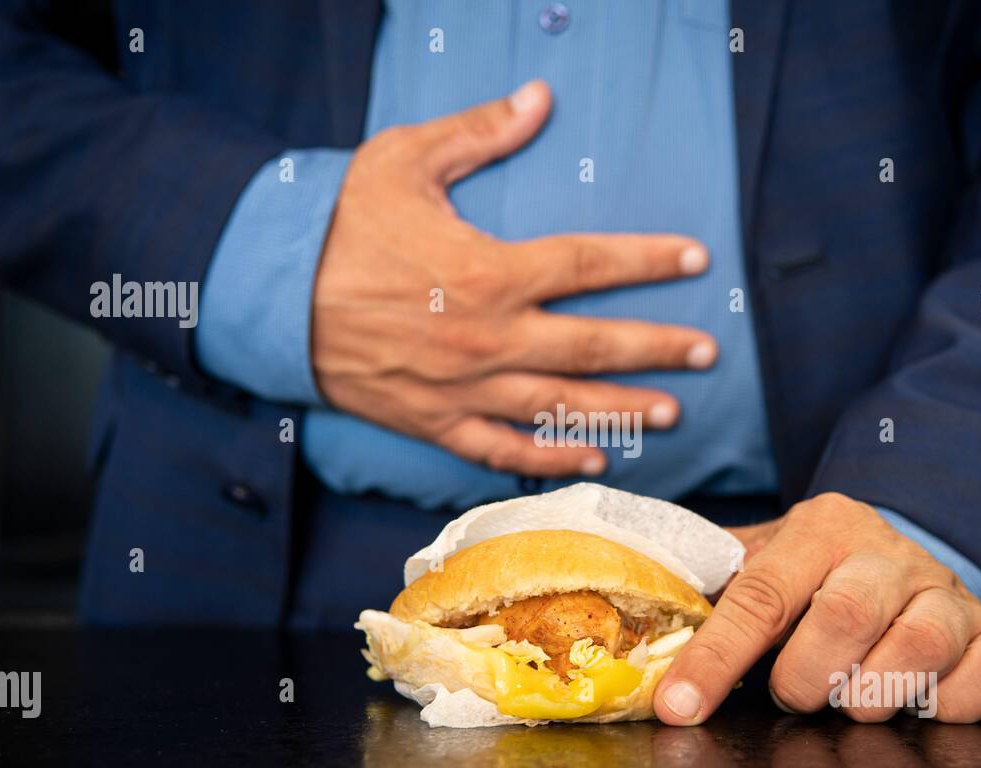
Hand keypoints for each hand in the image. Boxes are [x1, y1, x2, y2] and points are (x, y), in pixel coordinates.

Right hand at [311, 79, 716, 476]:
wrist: (273, 298)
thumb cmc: (340, 226)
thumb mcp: (403, 160)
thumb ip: (479, 133)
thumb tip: (540, 98)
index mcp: (490, 271)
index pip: (590, 264)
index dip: (648, 260)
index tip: (696, 259)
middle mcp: (490, 336)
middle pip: (593, 345)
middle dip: (657, 348)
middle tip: (707, 352)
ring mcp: (466, 387)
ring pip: (561, 405)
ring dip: (622, 409)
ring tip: (673, 412)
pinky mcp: (437, 421)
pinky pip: (504, 448)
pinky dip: (551, 456)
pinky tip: (593, 457)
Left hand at [655, 493, 980, 724]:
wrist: (900, 559)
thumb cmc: (814, 576)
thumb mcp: (760, 564)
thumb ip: (712, 590)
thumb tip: (646, 640)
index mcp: (821, 528)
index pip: (761, 595)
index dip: (716, 658)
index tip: (681, 708)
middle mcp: (889, 553)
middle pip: (847, 614)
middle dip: (806, 676)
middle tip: (794, 693)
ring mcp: (947, 592)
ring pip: (919, 644)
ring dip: (871, 693)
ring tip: (849, 699)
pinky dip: (950, 703)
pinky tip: (916, 703)